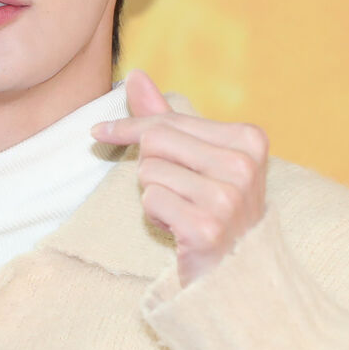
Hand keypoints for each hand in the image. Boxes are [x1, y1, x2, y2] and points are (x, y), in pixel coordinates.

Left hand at [91, 69, 268, 286]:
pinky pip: (151, 200)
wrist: (237, 274)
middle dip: (150, 166)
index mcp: (249, 139)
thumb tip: (134, 75)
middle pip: (156, 141)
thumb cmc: (213, 209)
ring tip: (183, 211)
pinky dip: (155, 215)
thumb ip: (166, 117)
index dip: (130, 128)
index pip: (168, 120)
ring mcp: (228, 198)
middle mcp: (244, 165)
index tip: (99, 131)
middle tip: (174, 191)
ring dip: (155, 194)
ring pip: (150, 172)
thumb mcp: (197, 158)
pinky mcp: (206, 228)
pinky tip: (180, 229)